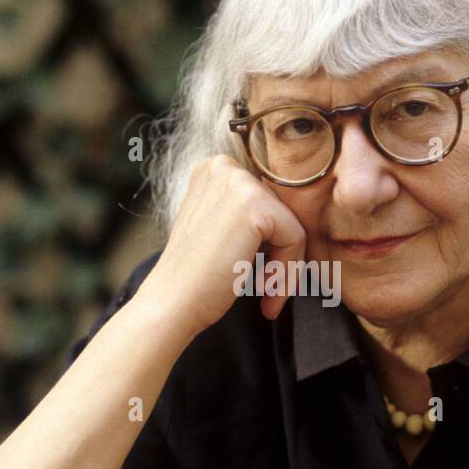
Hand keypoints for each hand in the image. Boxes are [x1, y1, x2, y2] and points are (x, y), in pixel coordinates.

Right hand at [139, 155, 306, 333]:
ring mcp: (239, 183)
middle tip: (264, 288)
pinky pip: (296, 238)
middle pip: (282, 211)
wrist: (172, 302)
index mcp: (213, 169)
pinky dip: (287, 271)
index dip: (270, 243)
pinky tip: (263, 290)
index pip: (267, 201)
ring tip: (264, 292)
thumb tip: (286, 218)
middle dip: (280, 254)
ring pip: (293, 225)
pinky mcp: (255, 206)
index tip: (260, 274)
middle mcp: (224, 167)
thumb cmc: (194, 276)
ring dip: (285, 266)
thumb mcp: (216, 227)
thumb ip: (244, 213)